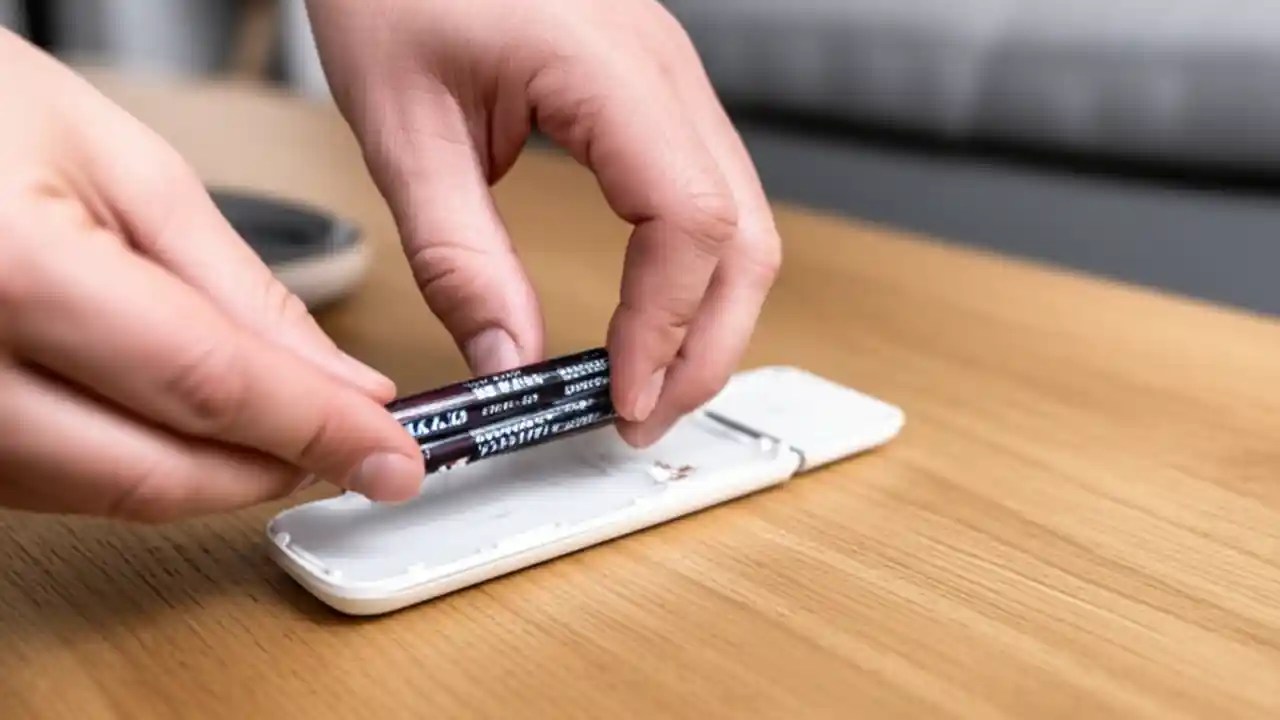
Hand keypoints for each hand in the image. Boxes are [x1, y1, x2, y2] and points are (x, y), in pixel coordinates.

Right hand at [0, 31, 423, 520]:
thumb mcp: (130, 168)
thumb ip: (240, 289)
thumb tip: (336, 380)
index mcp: (16, 271)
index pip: (207, 386)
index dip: (317, 430)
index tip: (393, 456)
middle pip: (157, 470)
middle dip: (276, 469)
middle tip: (356, 453)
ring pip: (106, 496)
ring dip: (215, 477)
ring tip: (289, 435)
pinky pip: (53, 485)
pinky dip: (141, 467)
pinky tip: (196, 435)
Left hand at [306, 0, 781, 445]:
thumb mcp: (403, 130)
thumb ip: (458, 255)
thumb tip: (509, 360)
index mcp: (609, 69)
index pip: (688, 220)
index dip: (667, 325)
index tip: (619, 395)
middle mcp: (666, 72)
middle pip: (745, 233)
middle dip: (709, 343)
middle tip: (644, 416)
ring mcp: (672, 79)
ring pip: (741, 220)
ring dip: (709, 315)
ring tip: (649, 382)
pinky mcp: (655, 95)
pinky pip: (707, 196)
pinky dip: (693, 273)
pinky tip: (649, 315)